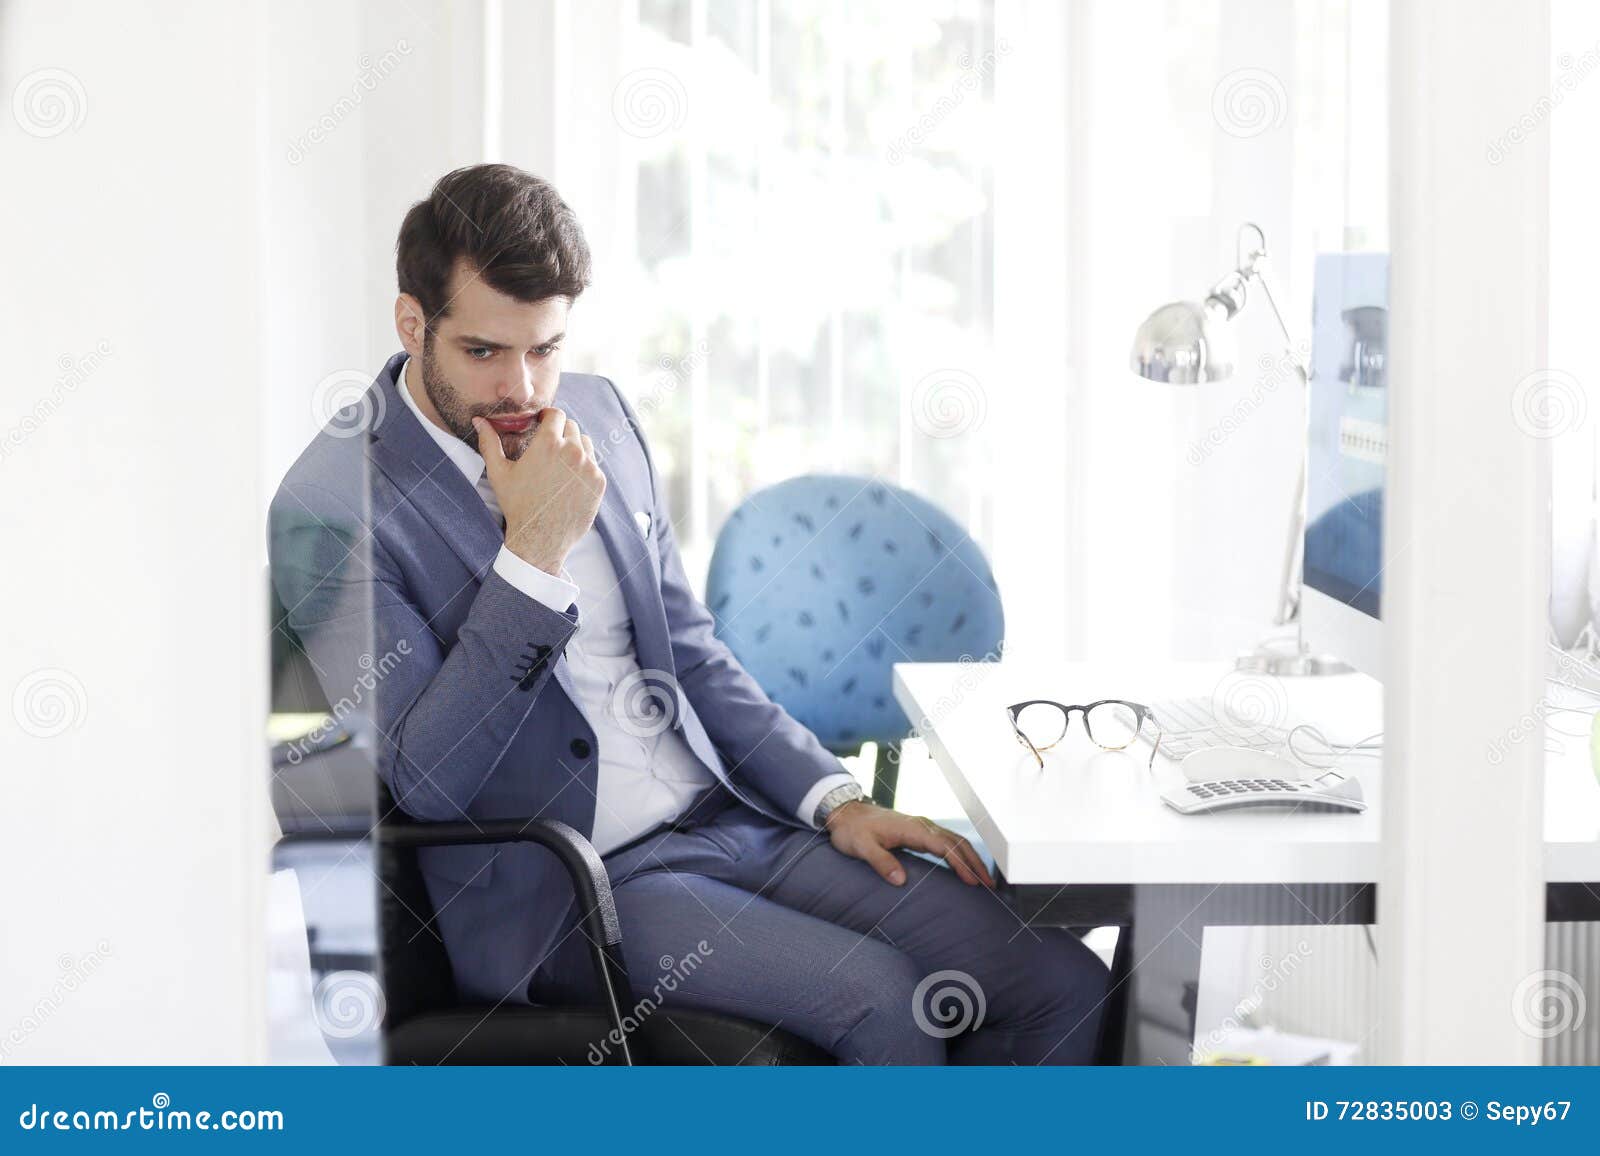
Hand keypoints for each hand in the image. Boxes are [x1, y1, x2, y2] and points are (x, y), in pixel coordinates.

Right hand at [473, 408, 605, 574]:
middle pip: (572, 427)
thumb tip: (478, 420)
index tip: (544, 423)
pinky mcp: (599, 481)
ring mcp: (589, 466)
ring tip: (559, 464)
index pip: (556, 414)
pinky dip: (583, 467)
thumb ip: (489, 443)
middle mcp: (572, 451)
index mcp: (548, 444)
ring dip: (574, 447)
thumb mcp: (499, 473)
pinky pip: (593, 464)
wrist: (540, 538)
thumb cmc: (517, 505)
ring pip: (585, 443)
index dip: (549, 417)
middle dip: (560, 432)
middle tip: (550, 447)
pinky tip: (568, 480)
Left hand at [825, 801, 993, 888]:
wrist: (846, 813)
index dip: (960, 864)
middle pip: (957, 842)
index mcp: (912, 829)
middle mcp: (922, 825)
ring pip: (955, 840)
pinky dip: (960, 854)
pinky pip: (946, 842)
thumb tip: (901, 881)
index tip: (972, 882)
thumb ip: (881, 862)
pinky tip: (965, 866)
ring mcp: (922, 827)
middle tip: (988, 885)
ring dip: (971, 858)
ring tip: (983, 879)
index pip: (944, 847)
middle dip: (975, 863)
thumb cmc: (852, 831)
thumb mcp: (861, 847)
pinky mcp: (919, 832)